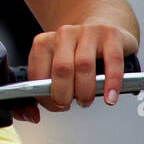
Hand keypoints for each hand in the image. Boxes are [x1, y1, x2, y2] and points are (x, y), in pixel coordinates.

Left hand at [22, 21, 138, 121]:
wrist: (101, 28)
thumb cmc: (76, 53)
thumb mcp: (55, 63)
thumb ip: (42, 87)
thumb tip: (31, 114)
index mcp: (45, 42)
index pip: (38, 71)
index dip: (44, 94)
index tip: (52, 105)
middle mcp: (64, 34)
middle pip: (61, 68)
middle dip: (63, 94)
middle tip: (67, 105)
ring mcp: (88, 32)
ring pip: (84, 65)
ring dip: (85, 91)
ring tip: (86, 101)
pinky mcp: (111, 35)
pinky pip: (112, 62)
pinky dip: (111, 83)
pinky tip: (110, 97)